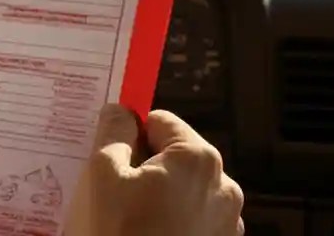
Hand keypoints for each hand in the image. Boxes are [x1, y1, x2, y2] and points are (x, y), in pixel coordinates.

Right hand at [66, 105, 243, 235]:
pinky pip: (196, 215)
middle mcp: (224, 184)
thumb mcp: (104, 175)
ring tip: (135, 217)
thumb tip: (121, 110)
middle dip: (148, 166)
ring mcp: (229, 218)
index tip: (114, 156)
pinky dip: (175, 218)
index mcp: (197, 158)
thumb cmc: (122, 232)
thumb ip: (113, 132)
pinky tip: (152, 232)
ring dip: (162, 193)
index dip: (132, 134)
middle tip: (120, 190)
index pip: (160, 121)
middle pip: (176, 155)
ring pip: (186, 187)